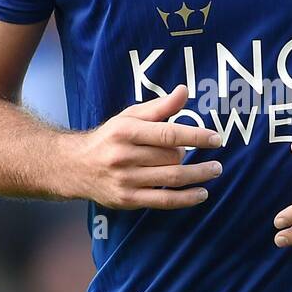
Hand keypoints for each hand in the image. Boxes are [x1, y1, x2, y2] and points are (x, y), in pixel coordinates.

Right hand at [68, 84, 221, 208]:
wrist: (75, 167)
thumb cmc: (110, 138)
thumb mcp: (130, 117)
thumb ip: (160, 107)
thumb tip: (184, 91)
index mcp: (126, 131)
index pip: (168, 134)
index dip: (195, 136)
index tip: (216, 138)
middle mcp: (124, 156)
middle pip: (171, 157)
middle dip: (189, 154)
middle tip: (199, 153)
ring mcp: (125, 180)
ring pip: (171, 178)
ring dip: (198, 175)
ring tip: (214, 170)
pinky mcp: (128, 199)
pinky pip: (164, 201)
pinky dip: (186, 198)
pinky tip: (202, 193)